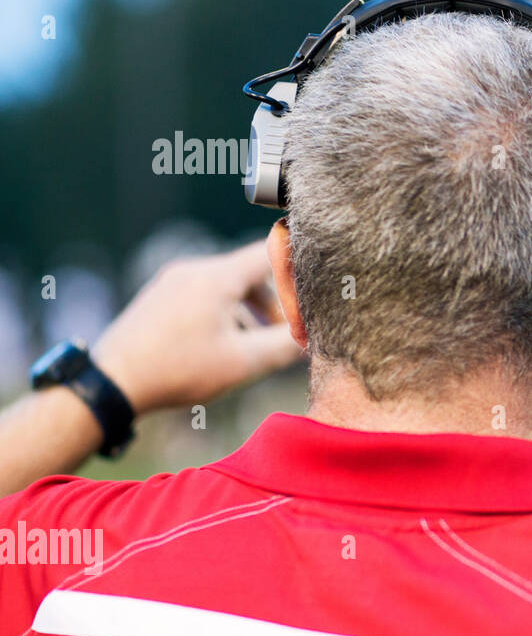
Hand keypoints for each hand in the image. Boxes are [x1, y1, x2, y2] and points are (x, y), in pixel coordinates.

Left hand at [92, 242, 303, 414]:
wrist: (111, 382)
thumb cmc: (178, 370)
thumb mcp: (242, 363)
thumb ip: (283, 346)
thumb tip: (310, 337)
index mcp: (217, 277)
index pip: (269, 252)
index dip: (297, 263)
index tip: (316, 277)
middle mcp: (194, 270)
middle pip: (249, 273)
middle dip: (275, 302)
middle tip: (287, 334)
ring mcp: (172, 281)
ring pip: (225, 286)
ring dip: (249, 310)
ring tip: (257, 344)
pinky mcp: (159, 297)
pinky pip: (203, 294)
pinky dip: (224, 312)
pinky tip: (223, 345)